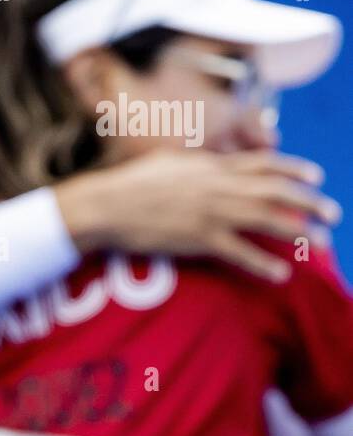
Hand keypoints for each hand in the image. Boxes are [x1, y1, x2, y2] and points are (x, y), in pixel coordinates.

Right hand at [55, 149, 340, 281]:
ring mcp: (210, 212)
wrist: (105, 205)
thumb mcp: (167, 162)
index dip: (293, 168)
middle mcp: (217, 186)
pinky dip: (263, 264)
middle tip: (333, 213)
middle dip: (310, 201)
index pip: (263, 163)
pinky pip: (240, 253)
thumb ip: (195, 162)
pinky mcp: (198, 239)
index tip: (316, 176)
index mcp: (210, 166)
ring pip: (267, 219)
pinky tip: (281, 274)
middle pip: (275, 191)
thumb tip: (208, 161)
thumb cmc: (127, 184)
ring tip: (321, 243)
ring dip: (299, 232)